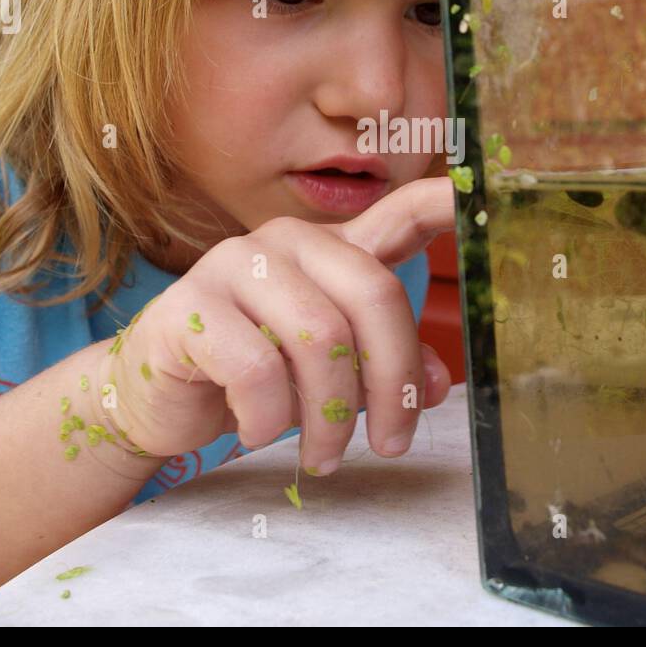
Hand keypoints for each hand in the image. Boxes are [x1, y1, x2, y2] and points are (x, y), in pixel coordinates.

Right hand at [93, 177, 455, 474]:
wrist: (156, 396)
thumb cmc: (253, 375)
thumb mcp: (330, 372)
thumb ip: (384, 365)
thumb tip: (434, 386)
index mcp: (331, 249)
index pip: (401, 212)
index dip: (447, 202)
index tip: (489, 193)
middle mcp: (285, 242)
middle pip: (373, 295)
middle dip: (390, 384)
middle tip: (390, 443)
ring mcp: (233, 265)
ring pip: (319, 340)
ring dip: (330, 416)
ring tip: (324, 453)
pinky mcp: (189, 305)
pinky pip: (256, 371)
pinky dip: (267, 419)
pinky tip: (255, 430)